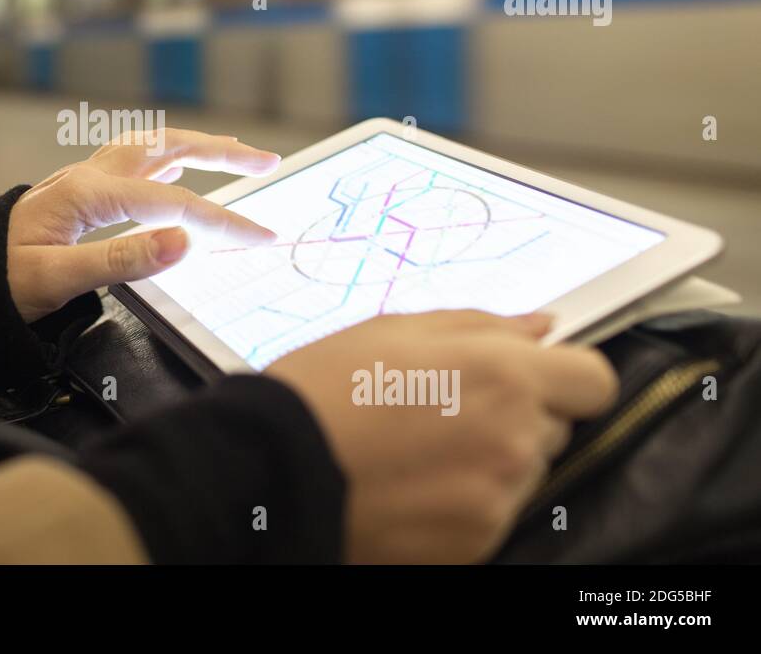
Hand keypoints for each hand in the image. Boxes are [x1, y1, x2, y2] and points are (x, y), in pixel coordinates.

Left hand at [7, 129, 280, 321]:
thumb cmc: (0, 280)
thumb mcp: (56, 280)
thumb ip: (121, 260)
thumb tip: (184, 241)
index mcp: (89, 196)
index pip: (173, 204)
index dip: (222, 220)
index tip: (262, 235)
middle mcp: (90, 175)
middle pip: (169, 149)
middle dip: (223, 152)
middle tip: (267, 160)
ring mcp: (84, 177)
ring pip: (152, 145)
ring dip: (197, 144)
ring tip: (236, 152)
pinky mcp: (80, 188)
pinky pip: (134, 158)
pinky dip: (167, 154)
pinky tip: (180, 163)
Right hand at [265, 310, 618, 563]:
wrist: (272, 469)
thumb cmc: (324, 388)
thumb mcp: (395, 329)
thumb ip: (481, 324)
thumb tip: (541, 326)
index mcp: (504, 373)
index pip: (594, 380)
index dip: (565, 375)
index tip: (532, 377)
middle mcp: (516, 438)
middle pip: (556, 426)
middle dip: (518, 415)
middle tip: (446, 408)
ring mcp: (499, 498)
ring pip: (526, 471)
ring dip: (492, 459)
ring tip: (420, 448)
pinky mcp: (476, 542)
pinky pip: (495, 512)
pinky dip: (466, 500)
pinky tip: (414, 483)